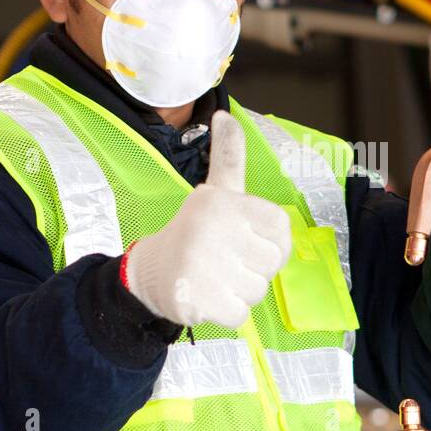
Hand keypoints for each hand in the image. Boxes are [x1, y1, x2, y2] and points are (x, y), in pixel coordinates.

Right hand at [123, 110, 291, 327]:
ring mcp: (205, 265)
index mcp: (224, 201)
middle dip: (253, 269)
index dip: (270, 242)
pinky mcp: (198, 298)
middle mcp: (214, 228)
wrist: (150, 272)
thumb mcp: (214, 191)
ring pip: (257, 290)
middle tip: (225, 261)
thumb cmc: (194, 232)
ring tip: (214, 277)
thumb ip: (228, 156)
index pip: (281, 229)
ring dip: (239, 291)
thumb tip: (225, 116)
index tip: (246, 240)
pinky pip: (240, 314)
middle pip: (270, 263)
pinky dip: (226, 312)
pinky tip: (207, 296)